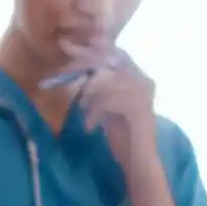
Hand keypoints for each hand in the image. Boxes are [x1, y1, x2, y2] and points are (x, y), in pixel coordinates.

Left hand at [58, 39, 157, 168]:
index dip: (90, 47)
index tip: (65, 44)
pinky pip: (108, 99)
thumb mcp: (105, 102)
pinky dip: (94, 110)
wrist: (139, 161)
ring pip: (106, 79)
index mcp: (138, 75)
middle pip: (108, 60)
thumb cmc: (121, 134)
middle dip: (82, 63)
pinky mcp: (139, 109)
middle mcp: (144, 80)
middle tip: (62, 71)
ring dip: (89, 93)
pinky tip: (90, 124)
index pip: (113, 51)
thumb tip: (74, 66)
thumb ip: (97, 84)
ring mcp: (144, 94)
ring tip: (83, 108)